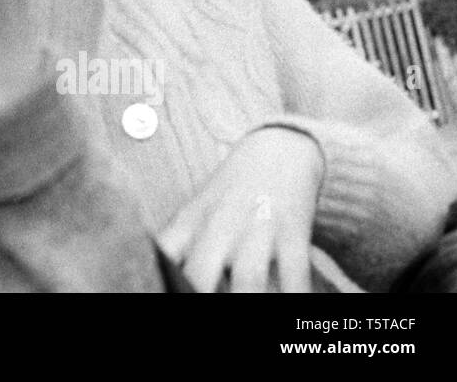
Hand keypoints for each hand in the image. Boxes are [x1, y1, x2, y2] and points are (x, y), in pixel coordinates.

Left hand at [158, 127, 323, 291]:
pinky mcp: (292, 233)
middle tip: (199, 299)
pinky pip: (295, 274)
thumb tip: (167, 274)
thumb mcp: (197, 210)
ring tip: (242, 307)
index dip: (161, 272)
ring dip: (245, 296)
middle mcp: (220, 226)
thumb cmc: (231, 191)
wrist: (277, 148)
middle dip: (199, 290)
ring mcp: (256, 229)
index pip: (164, 252)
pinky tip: (295, 308)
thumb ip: (180, 245)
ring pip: (248, 277)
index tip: (167, 286)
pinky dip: (295, 294)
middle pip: (201, 271)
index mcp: (190, 222)